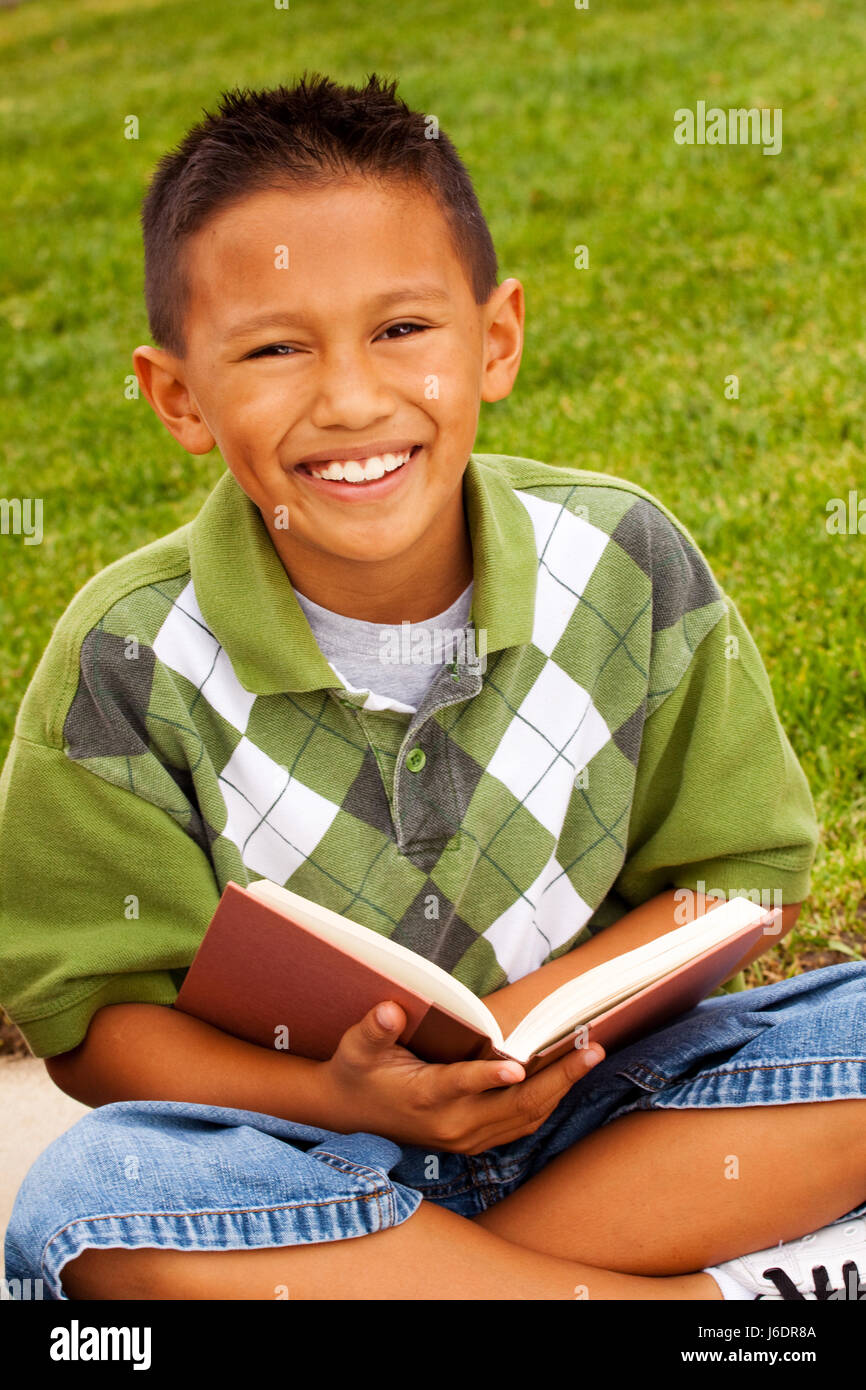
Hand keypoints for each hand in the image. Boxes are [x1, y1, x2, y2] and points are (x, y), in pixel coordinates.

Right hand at [320, 1001, 604, 1154]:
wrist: (350, 1114)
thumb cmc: (357, 1070)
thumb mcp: (356, 1047)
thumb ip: (374, 1029)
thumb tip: (389, 1010)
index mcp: (425, 1097)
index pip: (461, 1085)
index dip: (488, 1077)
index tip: (518, 1066)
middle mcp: (452, 1124)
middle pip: (516, 1106)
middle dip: (559, 1078)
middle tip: (592, 1048)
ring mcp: (466, 1138)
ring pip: (526, 1117)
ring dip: (561, 1088)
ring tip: (591, 1056)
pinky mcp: (474, 1143)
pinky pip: (521, 1125)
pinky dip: (548, 1103)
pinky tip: (567, 1077)